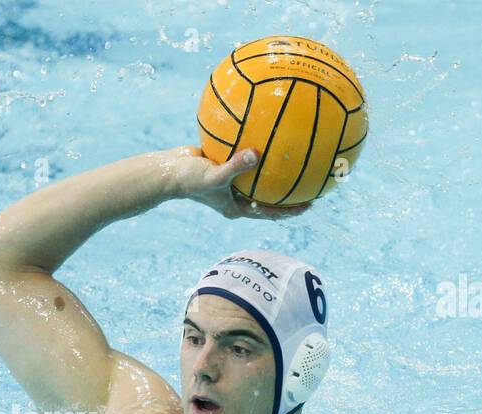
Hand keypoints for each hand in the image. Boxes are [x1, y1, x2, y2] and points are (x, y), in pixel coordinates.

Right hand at [166, 146, 310, 219]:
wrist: (167, 170)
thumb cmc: (187, 179)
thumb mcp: (212, 176)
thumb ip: (234, 167)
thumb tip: (255, 154)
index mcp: (237, 207)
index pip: (270, 212)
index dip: (291, 210)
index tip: (310, 203)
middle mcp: (238, 197)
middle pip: (270, 197)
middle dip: (291, 193)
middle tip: (314, 184)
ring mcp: (233, 183)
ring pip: (261, 178)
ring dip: (278, 172)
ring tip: (300, 159)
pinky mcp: (228, 166)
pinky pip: (249, 159)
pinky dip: (260, 150)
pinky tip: (271, 133)